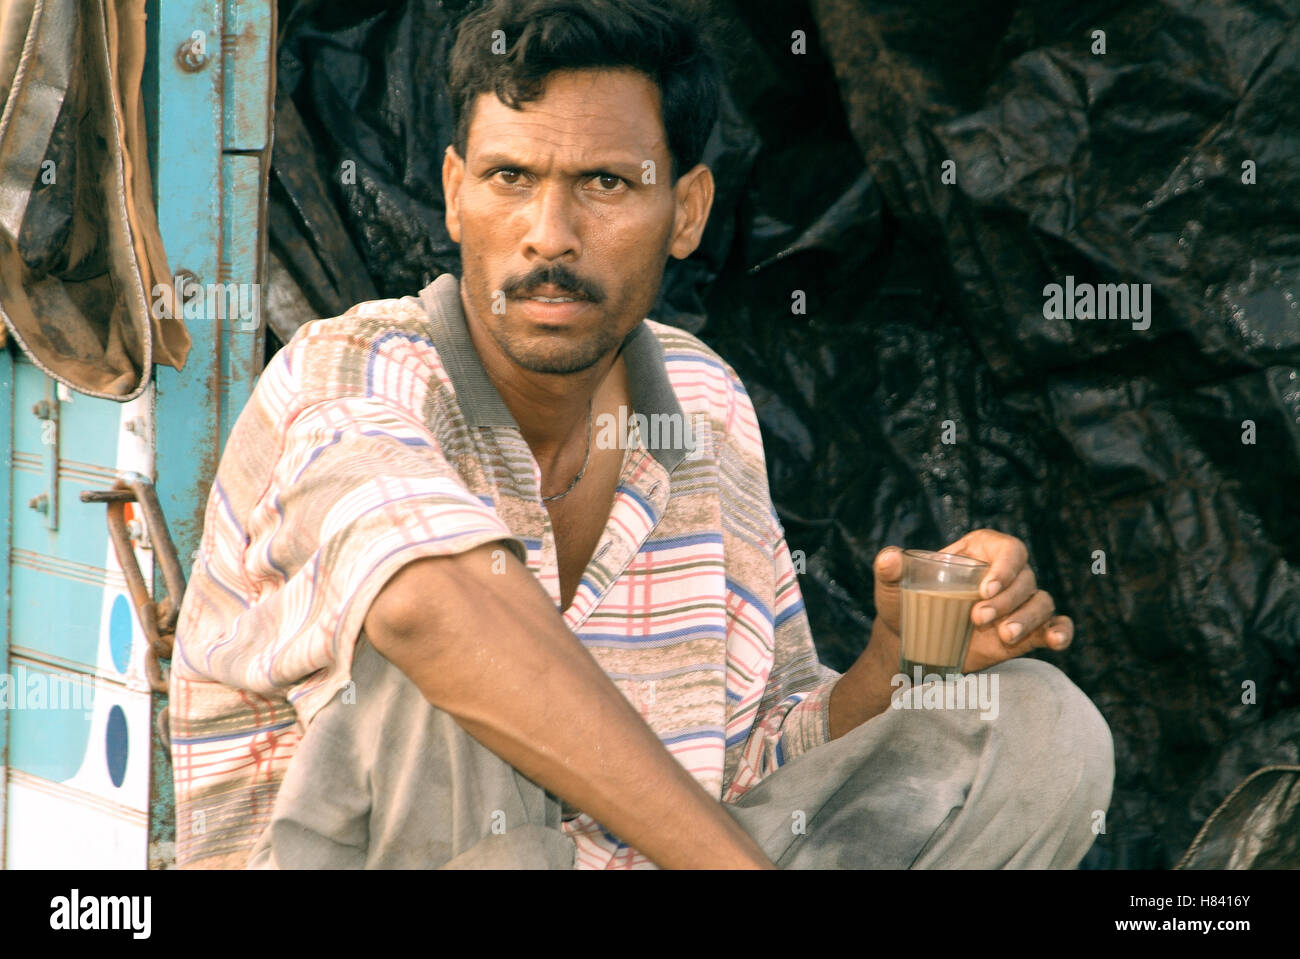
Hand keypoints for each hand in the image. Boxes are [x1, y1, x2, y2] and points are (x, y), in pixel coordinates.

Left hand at [871, 529, 1072, 673]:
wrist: (910, 644)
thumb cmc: (902, 606)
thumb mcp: (890, 588)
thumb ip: (887, 570)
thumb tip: (888, 558)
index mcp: (979, 551)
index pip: (1007, 548)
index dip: (1004, 565)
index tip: (986, 588)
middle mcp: (1004, 574)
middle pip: (1025, 578)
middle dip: (1007, 599)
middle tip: (977, 618)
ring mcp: (1017, 603)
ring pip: (1041, 602)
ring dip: (1028, 619)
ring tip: (1003, 637)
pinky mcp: (1025, 631)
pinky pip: (1054, 625)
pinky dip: (1061, 631)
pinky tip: (1056, 640)